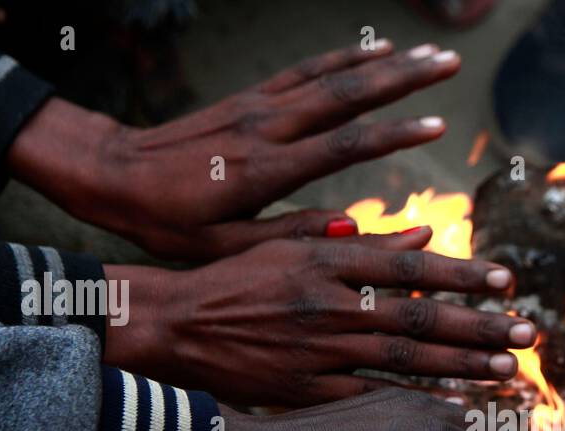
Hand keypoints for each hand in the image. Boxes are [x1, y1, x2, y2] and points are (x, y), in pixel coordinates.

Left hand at [8, 41, 461, 259]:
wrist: (112, 173)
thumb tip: (354, 228)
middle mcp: (267, 128)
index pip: (342, 145)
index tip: (437, 125)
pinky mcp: (250, 98)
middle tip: (452, 62)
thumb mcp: (226, 249)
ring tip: (431, 52)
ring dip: (385, 61)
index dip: (393, 134)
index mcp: (265, 171)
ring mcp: (258, 107)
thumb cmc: (169, 223)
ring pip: (331, 75)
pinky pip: (305, 71)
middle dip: (405, 77)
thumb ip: (291, 238)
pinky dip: (344, 56)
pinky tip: (375, 47)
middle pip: (347, 93)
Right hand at [103, 232, 528, 406]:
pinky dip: (412, 403)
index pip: (410, 265)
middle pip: (419, 314)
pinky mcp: (305, 390)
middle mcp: (329, 302)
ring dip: (460, 364)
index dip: (462, 273)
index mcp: (328, 260)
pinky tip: (452, 409)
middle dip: (479, 325)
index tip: (507, 281)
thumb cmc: (235, 278)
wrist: (173, 324)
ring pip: (403, 357)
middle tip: (527, 333)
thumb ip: (360, 243)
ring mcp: (318, 349)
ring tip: (508, 370)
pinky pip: (370, 398)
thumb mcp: (292, 245)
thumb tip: (424, 236)